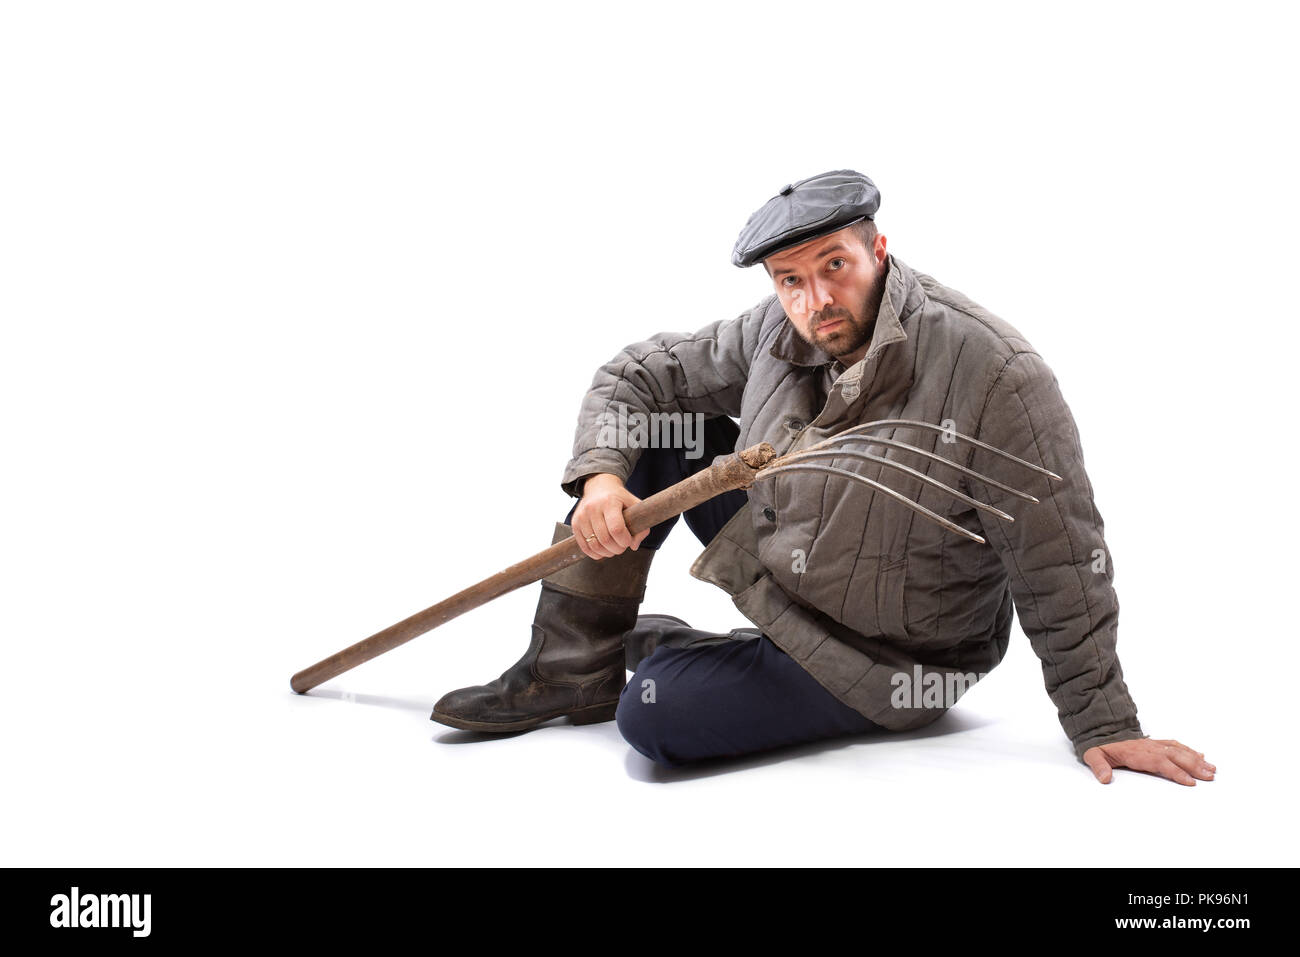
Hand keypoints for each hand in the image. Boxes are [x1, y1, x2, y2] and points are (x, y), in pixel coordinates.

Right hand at [572, 473, 649, 559]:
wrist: (598, 486)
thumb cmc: (620, 498)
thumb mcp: (634, 506)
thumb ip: (641, 526)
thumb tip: (634, 546)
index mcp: (609, 502)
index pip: (616, 529)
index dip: (625, 540)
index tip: (628, 540)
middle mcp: (593, 508)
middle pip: (605, 540)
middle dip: (617, 549)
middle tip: (622, 546)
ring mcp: (582, 516)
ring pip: (594, 546)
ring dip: (607, 553)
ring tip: (613, 548)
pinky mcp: (575, 523)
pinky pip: (584, 547)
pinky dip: (595, 554)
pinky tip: (603, 550)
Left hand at [1083, 738, 1215, 785]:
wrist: (1102, 732)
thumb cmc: (1102, 748)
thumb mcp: (1093, 756)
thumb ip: (1098, 766)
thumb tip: (1104, 778)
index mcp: (1136, 752)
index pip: (1160, 762)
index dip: (1175, 771)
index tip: (1190, 781)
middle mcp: (1149, 747)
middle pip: (1175, 756)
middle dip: (1193, 766)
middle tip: (1210, 776)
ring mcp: (1154, 744)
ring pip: (1178, 750)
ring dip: (1196, 759)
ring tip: (1211, 769)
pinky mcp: (1157, 743)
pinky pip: (1175, 745)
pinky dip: (1189, 750)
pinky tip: (1201, 756)